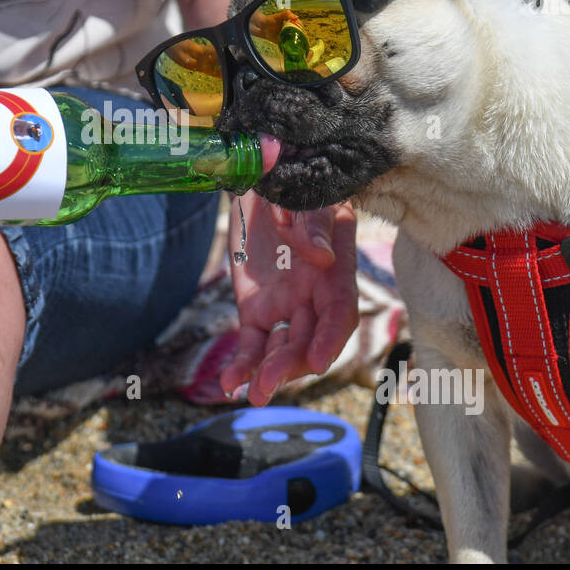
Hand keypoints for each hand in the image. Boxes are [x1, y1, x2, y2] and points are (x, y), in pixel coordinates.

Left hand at [220, 193, 358, 405]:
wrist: (260, 178)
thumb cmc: (294, 181)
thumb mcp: (305, 195)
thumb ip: (312, 223)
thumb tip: (320, 256)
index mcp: (334, 270)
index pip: (339, 313)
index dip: (330, 339)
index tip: (316, 362)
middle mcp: (314, 295)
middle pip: (309, 339)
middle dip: (291, 365)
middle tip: (267, 385)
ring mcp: (285, 305)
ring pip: (282, 347)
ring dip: (268, 372)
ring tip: (250, 391)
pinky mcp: (256, 308)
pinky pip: (253, 343)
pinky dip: (243, 365)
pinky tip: (230, 383)